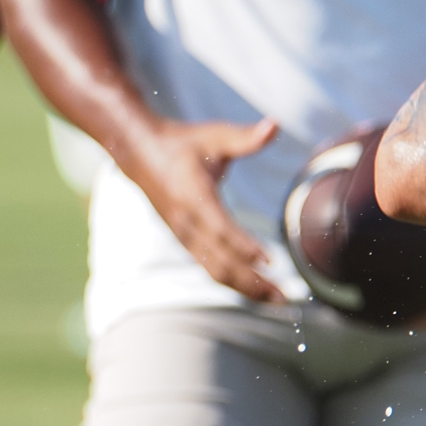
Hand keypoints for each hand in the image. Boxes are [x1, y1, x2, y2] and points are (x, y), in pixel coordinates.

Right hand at [115, 117, 282, 303]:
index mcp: (194, 198)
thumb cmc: (183, 143)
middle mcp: (187, 223)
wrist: (139, 152)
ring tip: (277, 300)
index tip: (270, 261)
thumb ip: (245, 137)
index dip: (244, 247)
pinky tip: (257, 290)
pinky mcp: (185, 240)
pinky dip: (234, 282)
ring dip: (246, 288)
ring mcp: (184, 235)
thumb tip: (274, 125)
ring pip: (215, 270)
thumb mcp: (215, 136)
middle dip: (253, 282)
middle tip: (286, 297)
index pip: (221, 229)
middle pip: (220, 261)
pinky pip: (210, 267)